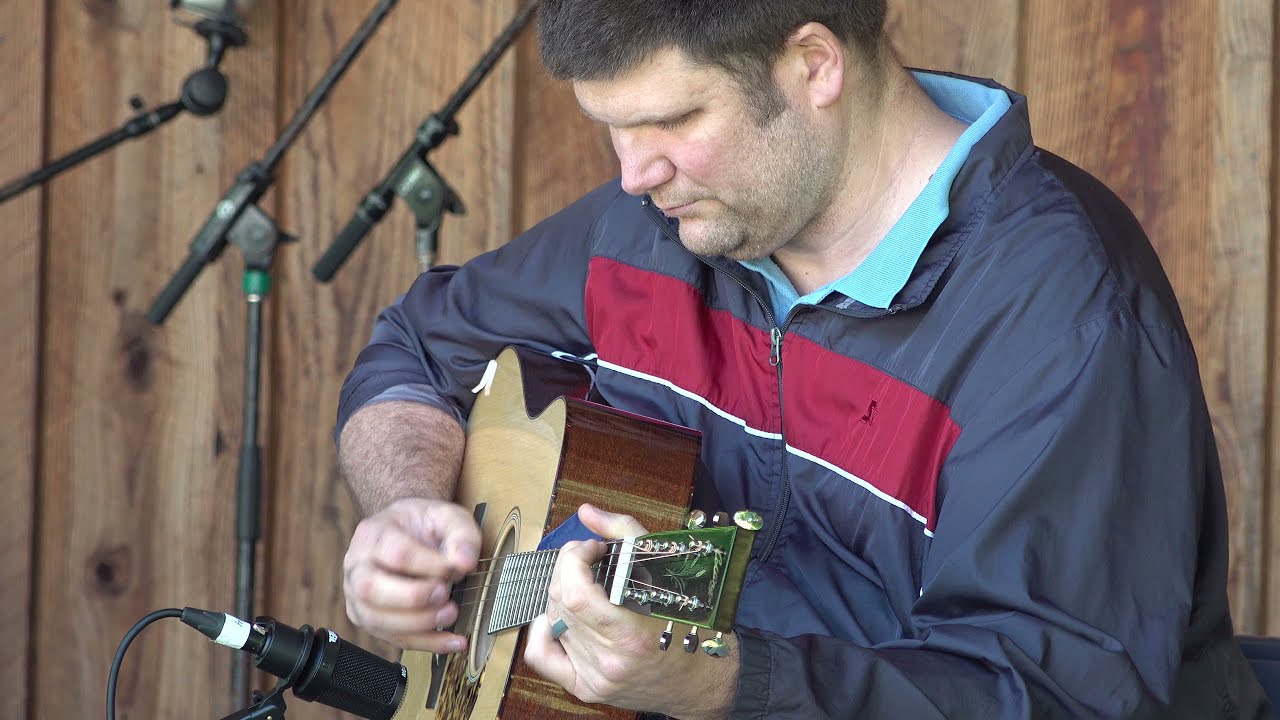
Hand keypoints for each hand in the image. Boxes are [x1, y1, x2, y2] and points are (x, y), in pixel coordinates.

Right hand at [342, 497, 479, 652]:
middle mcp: (357, 566)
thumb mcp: (446, 516)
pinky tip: (453, 640)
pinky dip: (426, 643)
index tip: (453, 568)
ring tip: (450, 614)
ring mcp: (357, 596)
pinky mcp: (370, 620)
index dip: (426, 565)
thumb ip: (460, 534)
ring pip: (377, 620)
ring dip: (418, 624)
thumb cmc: (422, 524)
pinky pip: (393, 638)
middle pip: (371, 589)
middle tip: (445, 593)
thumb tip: (464, 562)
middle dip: (413, 597)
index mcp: (371, 534)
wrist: (407, 533)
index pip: (394, 553)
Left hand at [523, 503, 737, 718]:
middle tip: (589, 561)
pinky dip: (544, 628)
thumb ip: (624, 534)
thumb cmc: (690, 625)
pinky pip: (541, 655)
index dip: (574, 560)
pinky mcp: (585, 688)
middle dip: (568, 569)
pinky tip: (564, 617)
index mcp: (632, 635)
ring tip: (586, 587)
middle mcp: (610, 662)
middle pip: (560, 602)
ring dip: (562, 594)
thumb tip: (586, 512)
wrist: (700, 679)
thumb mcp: (666, 573)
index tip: (592, 548)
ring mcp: (595, 678)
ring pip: (551, 622)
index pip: (575, 593)